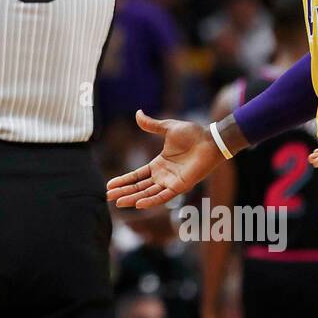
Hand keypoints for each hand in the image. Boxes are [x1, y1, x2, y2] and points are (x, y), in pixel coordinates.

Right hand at [105, 110, 225, 208]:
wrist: (211, 140)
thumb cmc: (193, 134)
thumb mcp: (167, 127)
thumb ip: (151, 125)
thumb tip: (137, 113)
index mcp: (159, 164)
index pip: (137, 175)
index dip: (123, 180)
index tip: (109, 184)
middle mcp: (163, 176)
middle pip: (139, 186)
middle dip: (123, 192)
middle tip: (107, 197)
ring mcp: (171, 182)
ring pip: (148, 193)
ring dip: (133, 198)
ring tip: (118, 202)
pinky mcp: (180, 186)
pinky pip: (163, 196)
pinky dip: (151, 200)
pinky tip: (138, 204)